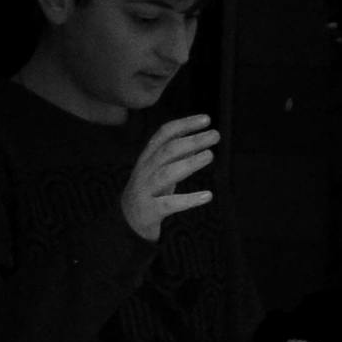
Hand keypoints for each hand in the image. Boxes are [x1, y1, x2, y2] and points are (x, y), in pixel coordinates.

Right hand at [122, 116, 218, 239]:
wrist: (125, 222)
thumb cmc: (149, 190)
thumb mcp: (160, 169)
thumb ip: (177, 155)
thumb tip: (201, 140)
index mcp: (148, 157)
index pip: (164, 134)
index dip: (184, 124)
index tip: (206, 119)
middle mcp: (145, 170)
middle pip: (167, 151)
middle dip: (192, 140)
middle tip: (215, 135)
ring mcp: (145, 190)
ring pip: (166, 173)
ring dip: (190, 163)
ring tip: (210, 155)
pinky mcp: (148, 211)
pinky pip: (169, 204)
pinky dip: (189, 199)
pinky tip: (207, 195)